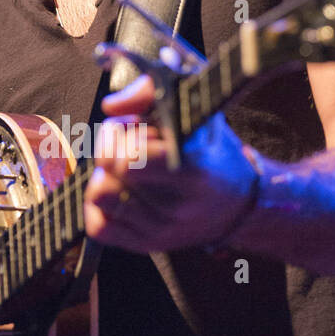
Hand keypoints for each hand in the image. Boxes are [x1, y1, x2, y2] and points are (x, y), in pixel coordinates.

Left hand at [84, 68, 257, 252]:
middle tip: (123, 143)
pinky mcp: (147, 245)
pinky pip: (98, 228)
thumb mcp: (193, 107)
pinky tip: (116, 193)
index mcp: (192, 166)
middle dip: (109, 149)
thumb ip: (150, 91)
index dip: (121, 134)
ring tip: (121, 169)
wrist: (238, 203)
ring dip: (103, 175)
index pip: (132, 156)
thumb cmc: (208, 148)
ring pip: (100, 197)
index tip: (130, 125)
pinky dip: (96, 208)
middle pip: (111, 172)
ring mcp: (162, 228)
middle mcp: (178, 203)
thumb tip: (111, 107)